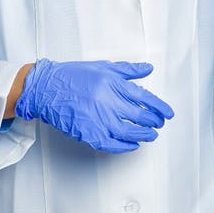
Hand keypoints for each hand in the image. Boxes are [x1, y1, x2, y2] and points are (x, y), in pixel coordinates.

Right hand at [15, 59, 173, 152]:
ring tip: (151, 135)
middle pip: (139, 116)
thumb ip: (127, 69)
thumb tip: (148, 69)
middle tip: (159, 123)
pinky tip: (132, 145)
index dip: (159, 107)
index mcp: (112, 83)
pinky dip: (125, 146)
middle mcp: (107, 102)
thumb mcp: (102, 66)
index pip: (144, 97)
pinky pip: (112, 144)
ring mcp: (98, 119)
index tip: (167, 113)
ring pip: (129, 132)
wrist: (46, 88)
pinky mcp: (88, 133)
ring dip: (144, 135)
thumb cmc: (71, 76)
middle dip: (153, 121)